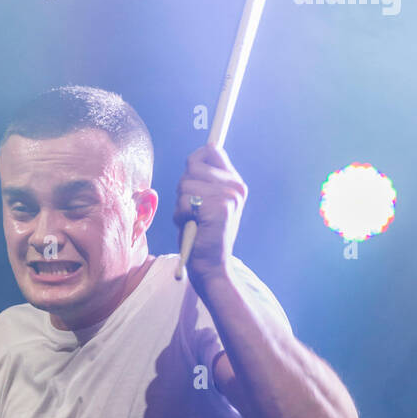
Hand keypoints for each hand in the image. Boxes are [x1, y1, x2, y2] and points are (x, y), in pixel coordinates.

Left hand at [173, 145, 246, 288]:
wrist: (212, 268)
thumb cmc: (203, 237)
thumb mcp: (208, 204)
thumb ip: (206, 181)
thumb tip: (206, 149)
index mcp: (235, 184)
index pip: (212, 150)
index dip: (196, 158)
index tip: (192, 172)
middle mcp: (235, 187)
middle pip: (192, 165)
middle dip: (184, 188)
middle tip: (192, 211)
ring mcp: (228, 196)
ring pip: (185, 184)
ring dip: (181, 205)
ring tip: (193, 221)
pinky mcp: (217, 208)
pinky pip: (184, 201)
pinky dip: (180, 216)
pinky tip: (193, 228)